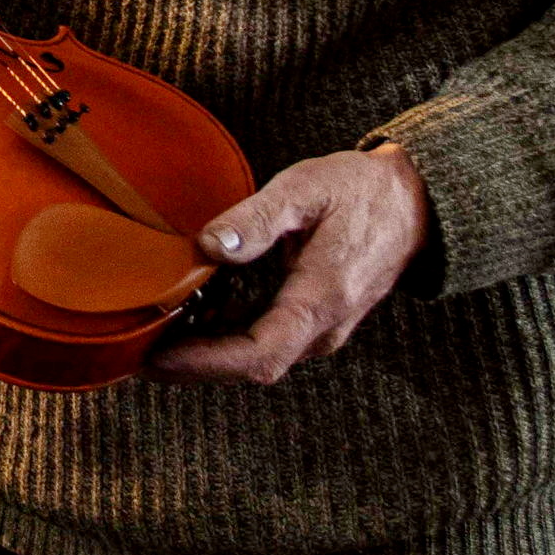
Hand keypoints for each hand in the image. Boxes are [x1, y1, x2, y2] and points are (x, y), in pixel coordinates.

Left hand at [150, 145, 433, 384]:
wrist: (415, 204)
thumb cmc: (362, 192)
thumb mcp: (305, 190)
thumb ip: (255, 220)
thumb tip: (208, 246)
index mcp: (322, 298)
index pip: (257, 353)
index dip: (203, 364)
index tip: (158, 359)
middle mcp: (324, 327)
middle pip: (249, 365)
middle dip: (193, 362)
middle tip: (139, 346)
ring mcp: (322, 329)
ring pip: (256, 356)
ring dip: (208, 348)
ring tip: (160, 324)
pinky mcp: (317, 322)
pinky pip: (268, 340)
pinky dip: (228, 334)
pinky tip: (200, 309)